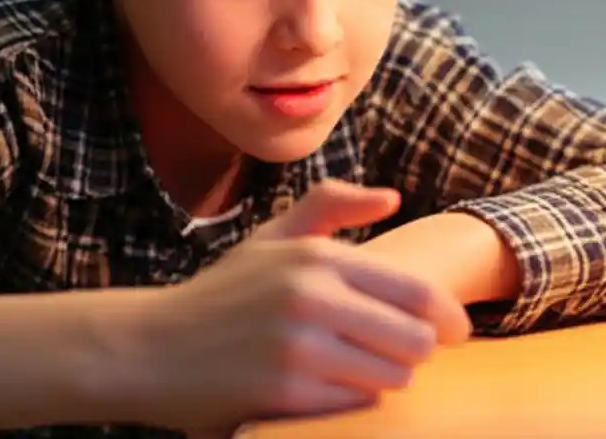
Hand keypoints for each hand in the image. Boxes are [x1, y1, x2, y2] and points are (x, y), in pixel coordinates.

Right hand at [128, 180, 471, 434]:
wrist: (148, 349)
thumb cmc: (220, 294)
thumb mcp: (272, 239)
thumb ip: (332, 206)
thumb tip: (392, 198)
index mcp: (317, 257)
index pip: (418, 292)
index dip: (449, 317)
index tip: (456, 331)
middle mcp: (312, 297)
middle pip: (415, 340)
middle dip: (415, 352)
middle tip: (399, 356)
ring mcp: (299, 348)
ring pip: (391, 377)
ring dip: (385, 379)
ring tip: (358, 371)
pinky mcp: (285, 395)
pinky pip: (355, 406)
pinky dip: (352, 403)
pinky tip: (328, 392)